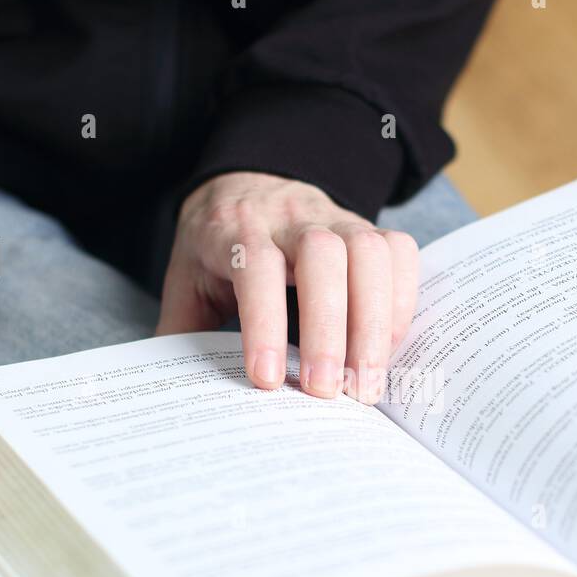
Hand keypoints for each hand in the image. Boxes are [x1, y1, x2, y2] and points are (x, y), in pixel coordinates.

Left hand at [156, 171, 418, 402]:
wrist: (249, 185)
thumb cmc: (219, 246)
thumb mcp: (187, 279)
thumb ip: (180, 328)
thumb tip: (175, 389)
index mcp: (235, 228)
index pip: (256, 268)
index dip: (264, 324)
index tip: (269, 380)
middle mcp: (291, 217)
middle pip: (322, 257)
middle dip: (329, 329)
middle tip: (327, 392)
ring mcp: (338, 218)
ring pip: (368, 253)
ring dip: (375, 323)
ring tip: (366, 383)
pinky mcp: (370, 227)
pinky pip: (399, 253)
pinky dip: (401, 303)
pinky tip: (388, 347)